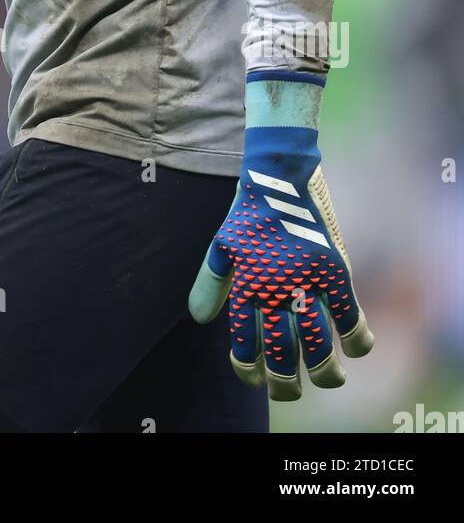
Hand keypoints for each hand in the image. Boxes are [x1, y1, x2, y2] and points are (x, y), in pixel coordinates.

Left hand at [188, 70, 373, 400]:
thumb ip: (211, 284)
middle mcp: (274, 289)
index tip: (255, 377)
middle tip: (286, 391)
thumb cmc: (249, 208)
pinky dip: (358, 339)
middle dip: (284, 384)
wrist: (280, 169)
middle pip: (282, 355)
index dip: (249, 370)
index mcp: (245, 286)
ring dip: (324, 372)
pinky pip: (352, 316)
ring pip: (319, 345)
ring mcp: (307, 281)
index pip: (246, 346)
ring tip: (327, 379)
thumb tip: (201, 321)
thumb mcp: (222, 244)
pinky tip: (357, 348)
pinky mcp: (335, 269)